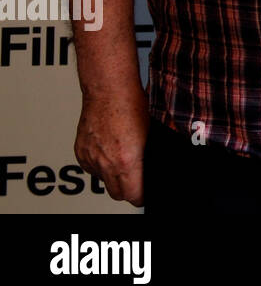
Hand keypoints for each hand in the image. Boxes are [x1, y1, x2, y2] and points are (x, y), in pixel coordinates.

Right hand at [74, 87, 148, 206]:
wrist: (108, 90)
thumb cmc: (132, 105)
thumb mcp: (151, 133)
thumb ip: (149, 155)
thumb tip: (155, 166)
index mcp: (127, 161)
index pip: (134, 195)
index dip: (142, 195)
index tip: (146, 191)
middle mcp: (106, 163)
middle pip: (117, 194)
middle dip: (128, 189)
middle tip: (137, 178)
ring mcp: (91, 158)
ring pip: (102, 180)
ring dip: (112, 176)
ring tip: (123, 158)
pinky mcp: (80, 152)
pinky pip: (91, 168)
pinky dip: (100, 164)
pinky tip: (109, 150)